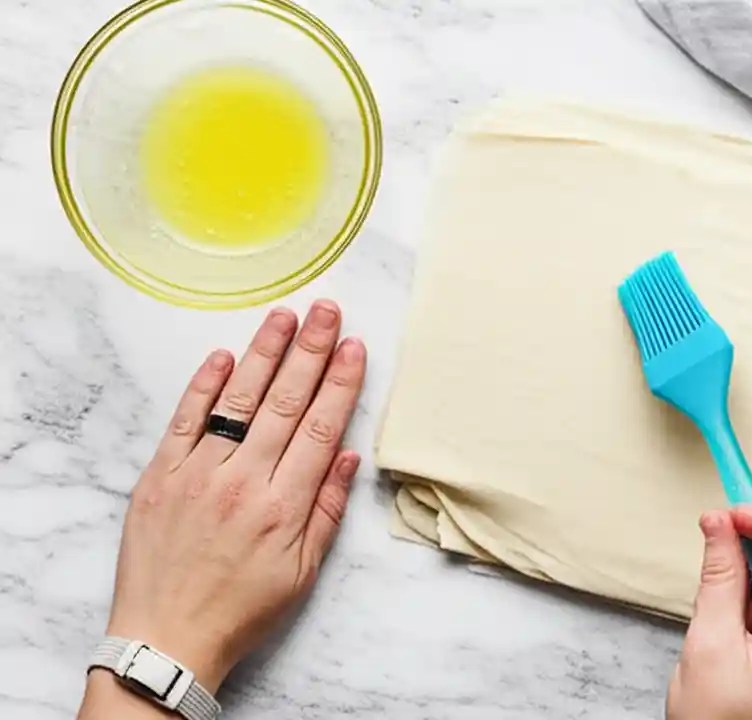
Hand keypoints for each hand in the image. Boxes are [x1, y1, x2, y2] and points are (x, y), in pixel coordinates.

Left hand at [98, 300, 365, 692]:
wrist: (168, 637)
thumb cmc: (241, 609)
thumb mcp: (302, 570)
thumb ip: (327, 509)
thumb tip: (345, 455)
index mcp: (283, 506)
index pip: (319, 428)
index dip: (340, 383)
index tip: (356, 347)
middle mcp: (242, 481)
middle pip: (283, 402)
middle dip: (310, 351)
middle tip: (328, 310)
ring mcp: (197, 474)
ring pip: (237, 401)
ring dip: (263, 353)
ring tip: (285, 316)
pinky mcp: (160, 475)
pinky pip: (184, 420)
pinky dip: (204, 386)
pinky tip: (224, 355)